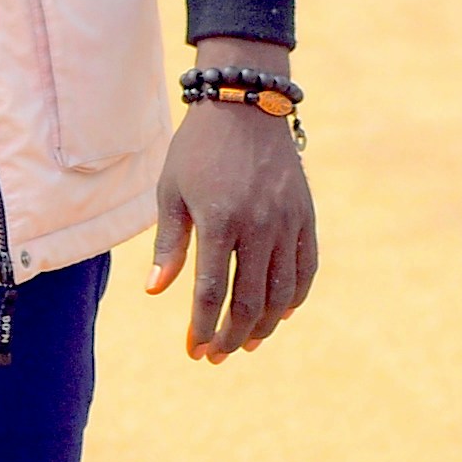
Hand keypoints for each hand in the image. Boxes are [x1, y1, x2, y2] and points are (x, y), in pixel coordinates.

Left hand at [147, 41, 318, 361]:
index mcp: (219, 220)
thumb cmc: (198, 148)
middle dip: (232, 337)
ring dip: (264, 325)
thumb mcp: (172, 191)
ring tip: (247, 343)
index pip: (211, 292)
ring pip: (282, 292)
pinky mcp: (305, 216)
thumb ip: (169, 244)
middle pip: (250, 301)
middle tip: (216, 356)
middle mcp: (259, 225)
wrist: (246, 105)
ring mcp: (288, 221)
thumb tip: (155, 291)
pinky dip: (295, 296)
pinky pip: (306, 268)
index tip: (193, 351)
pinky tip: (280, 314)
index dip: (202, 327)